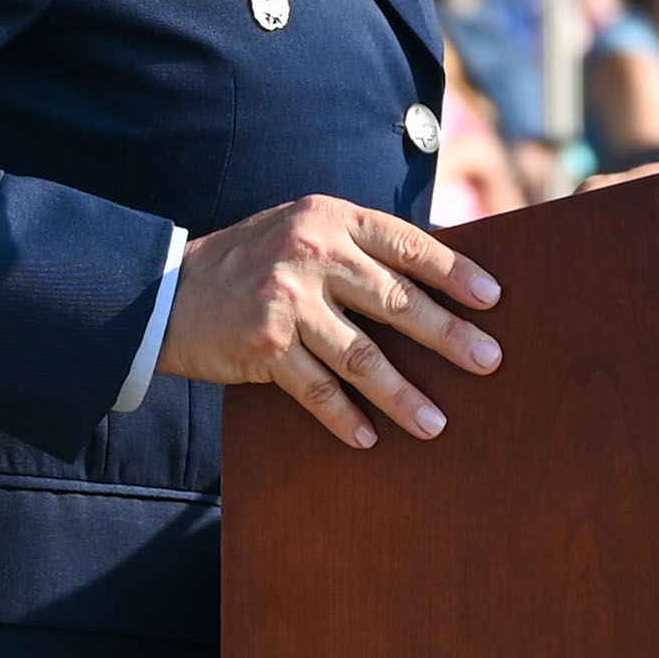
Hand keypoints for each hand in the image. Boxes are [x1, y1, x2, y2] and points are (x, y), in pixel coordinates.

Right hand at [160, 193, 501, 449]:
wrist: (165, 292)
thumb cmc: (250, 263)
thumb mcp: (301, 230)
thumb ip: (356, 247)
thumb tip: (432, 280)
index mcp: (330, 218)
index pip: (407, 244)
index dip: (454, 271)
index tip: (492, 298)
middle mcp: (312, 254)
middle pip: (397, 301)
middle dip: (448, 335)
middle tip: (489, 362)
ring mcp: (288, 301)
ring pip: (363, 356)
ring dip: (403, 395)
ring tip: (436, 424)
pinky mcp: (265, 346)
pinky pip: (318, 390)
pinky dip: (345, 418)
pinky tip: (370, 438)